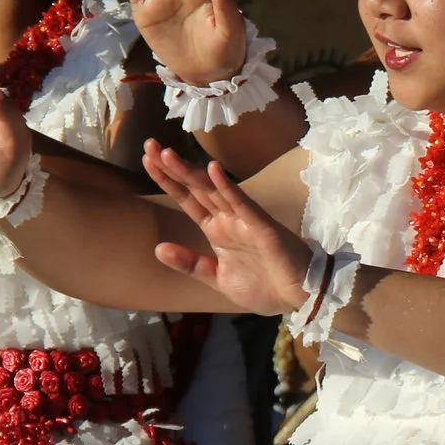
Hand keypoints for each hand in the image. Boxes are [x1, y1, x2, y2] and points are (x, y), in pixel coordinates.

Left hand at [142, 144, 312, 315]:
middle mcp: (227, 220)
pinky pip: (241, 203)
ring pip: (213, 190)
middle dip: (172, 168)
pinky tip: (212, 170)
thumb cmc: (263, 288)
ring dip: (191, 172)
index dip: (168, 180)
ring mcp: (244, 220)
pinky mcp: (261, 226)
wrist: (297, 299)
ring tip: (168, 154)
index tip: (148, 160)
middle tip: (150, 146)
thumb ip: (190, 263)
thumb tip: (158, 249)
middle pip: (195, 188)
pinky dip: (227, 186)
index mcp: (217, 230)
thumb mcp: (217, 278)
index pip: (187, 199)